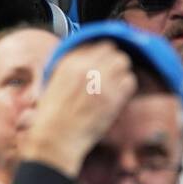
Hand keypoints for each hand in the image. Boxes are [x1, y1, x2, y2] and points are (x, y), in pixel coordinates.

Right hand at [21, 41, 136, 177]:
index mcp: (69, 62)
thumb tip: (90, 62)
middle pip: (113, 50)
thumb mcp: (54, 83)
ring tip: (116, 85)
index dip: (102, 53)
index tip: (104, 62)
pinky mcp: (112, 97)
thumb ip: (72, 68)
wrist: (55, 140)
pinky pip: (130, 81)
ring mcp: (100, 81)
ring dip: (122, 72)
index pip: (96, 43)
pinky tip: (120, 96)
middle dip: (114, 61)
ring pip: (124, 62)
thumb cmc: (52, 117)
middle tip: (113, 74)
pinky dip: (128, 87)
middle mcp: (85, 67)